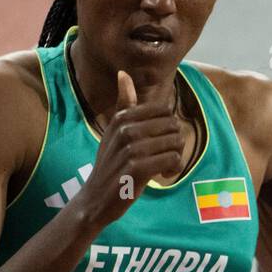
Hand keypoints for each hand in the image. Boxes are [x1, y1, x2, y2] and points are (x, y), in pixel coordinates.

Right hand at [75, 71, 182, 229]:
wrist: (96, 198)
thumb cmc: (111, 164)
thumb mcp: (114, 131)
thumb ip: (124, 104)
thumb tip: (124, 74)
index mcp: (122, 117)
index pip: (164, 110)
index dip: (168, 127)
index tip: (159, 141)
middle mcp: (125, 129)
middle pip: (173, 126)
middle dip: (175, 143)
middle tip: (164, 157)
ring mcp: (131, 149)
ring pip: (175, 143)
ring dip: (175, 158)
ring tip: (163, 167)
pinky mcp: (137, 169)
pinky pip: (172, 160)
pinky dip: (173, 169)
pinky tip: (163, 175)